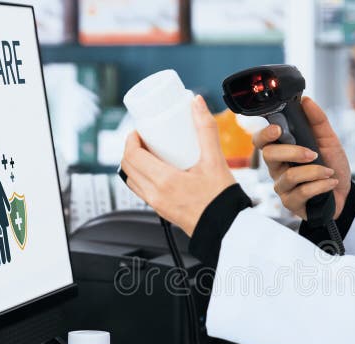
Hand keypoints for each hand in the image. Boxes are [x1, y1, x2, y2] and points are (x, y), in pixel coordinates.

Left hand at [120, 95, 235, 236]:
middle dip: (131, 149)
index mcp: (164, 181)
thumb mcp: (215, 160)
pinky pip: (142, 190)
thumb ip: (206, 129)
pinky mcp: (161, 210)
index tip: (139, 131)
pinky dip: (142, 177)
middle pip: (128, 167)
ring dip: (135, 164)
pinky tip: (159, 170)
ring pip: (132, 180)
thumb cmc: (221, 200)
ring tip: (150, 153)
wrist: (226, 227)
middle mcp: (155, 194)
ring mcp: (156, 204)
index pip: (132, 155)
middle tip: (144, 139)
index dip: (131, 139)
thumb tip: (196, 103)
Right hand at [253, 97, 350, 219]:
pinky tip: (330, 183)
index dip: (264, 134)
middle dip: (293, 152)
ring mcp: (283, 187)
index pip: (261, 140)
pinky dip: (321, 185)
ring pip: (289, 176)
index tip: (277, 128)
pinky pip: (302, 192)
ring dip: (314, 172)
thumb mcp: (329, 140)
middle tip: (313, 153)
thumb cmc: (332, 165)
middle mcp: (278, 168)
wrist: (345, 192)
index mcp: (282, 150)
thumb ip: (318, 121)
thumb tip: (306, 101)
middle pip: (269, 156)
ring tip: (329, 171)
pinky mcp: (291, 203)